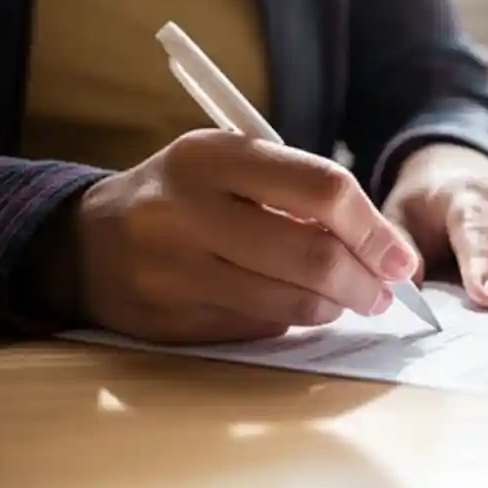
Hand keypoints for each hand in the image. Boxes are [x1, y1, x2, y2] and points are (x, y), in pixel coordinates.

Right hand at [35, 129, 419, 342]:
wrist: (85, 242)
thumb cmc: (182, 195)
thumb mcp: (227, 164)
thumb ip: (294, 190)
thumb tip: (379, 247)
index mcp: (211, 158)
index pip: (322, 189)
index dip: (374, 229)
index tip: (401, 257)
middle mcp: (189, 212)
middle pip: (313, 256)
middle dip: (365, 281)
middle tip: (384, 291)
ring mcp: (175, 273)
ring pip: (290, 304)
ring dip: (335, 307)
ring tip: (348, 300)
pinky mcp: (171, 323)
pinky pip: (258, 329)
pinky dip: (291, 322)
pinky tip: (294, 308)